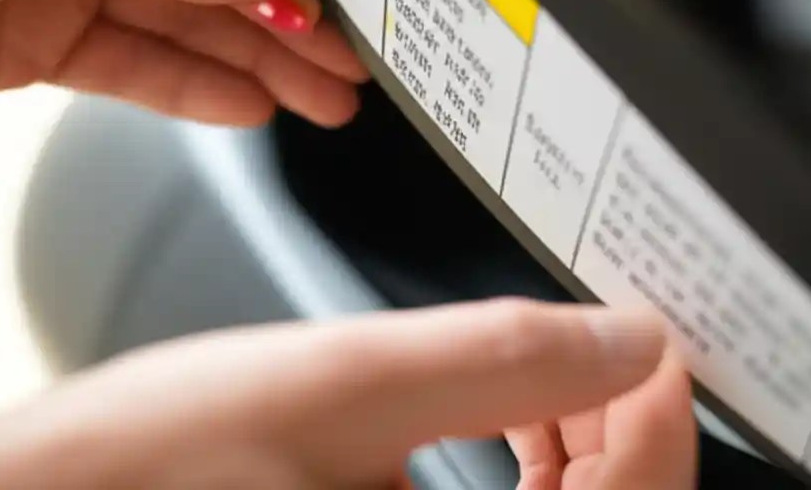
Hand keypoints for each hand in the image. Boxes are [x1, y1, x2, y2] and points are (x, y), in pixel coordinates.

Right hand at [0, 300, 695, 488]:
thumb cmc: (148, 467)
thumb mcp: (341, 384)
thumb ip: (500, 356)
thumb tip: (627, 337)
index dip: (662, 407)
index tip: (659, 334)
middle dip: (618, 431)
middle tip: (596, 348)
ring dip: (577, 453)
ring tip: (540, 379)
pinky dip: (526, 479)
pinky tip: (495, 425)